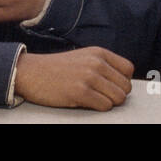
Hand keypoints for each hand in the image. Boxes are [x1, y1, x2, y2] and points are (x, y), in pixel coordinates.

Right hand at [14, 48, 134, 110]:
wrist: (31, 72)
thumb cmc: (56, 68)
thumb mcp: (83, 57)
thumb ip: (102, 65)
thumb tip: (123, 82)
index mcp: (98, 53)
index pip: (128, 69)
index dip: (122, 81)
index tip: (112, 86)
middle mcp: (96, 63)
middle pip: (125, 86)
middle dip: (116, 94)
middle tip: (102, 95)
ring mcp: (88, 77)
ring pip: (118, 98)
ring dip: (108, 102)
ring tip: (94, 99)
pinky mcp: (80, 92)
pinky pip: (105, 106)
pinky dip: (99, 107)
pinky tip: (86, 102)